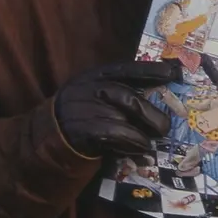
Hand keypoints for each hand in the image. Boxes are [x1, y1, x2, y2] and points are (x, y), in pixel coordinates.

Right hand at [53, 60, 180, 157]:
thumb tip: (158, 101)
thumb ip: (119, 93)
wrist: (45, 138)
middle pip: (130, 96)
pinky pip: (115, 133)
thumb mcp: (95, 97)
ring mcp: (84, 108)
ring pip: (124, 116)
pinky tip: (141, 148)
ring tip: (153, 140)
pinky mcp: (82, 130)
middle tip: (166, 126)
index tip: (173, 73)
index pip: (127, 69)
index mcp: (94, 76)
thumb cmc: (81, 116)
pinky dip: (132, 142)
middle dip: (152, 113)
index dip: (151, 70)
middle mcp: (90, 88)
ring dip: (144, 131)